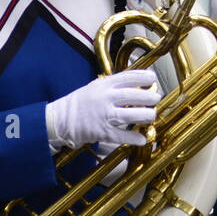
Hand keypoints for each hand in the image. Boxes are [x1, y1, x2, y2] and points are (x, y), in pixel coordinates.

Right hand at [46, 70, 160, 149]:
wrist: (60, 119)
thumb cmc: (79, 103)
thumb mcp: (95, 87)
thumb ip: (113, 85)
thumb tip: (135, 83)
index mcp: (104, 84)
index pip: (129, 77)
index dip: (144, 77)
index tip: (153, 79)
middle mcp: (106, 98)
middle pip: (134, 95)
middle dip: (150, 97)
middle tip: (157, 99)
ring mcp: (104, 115)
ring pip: (132, 114)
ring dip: (146, 115)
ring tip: (152, 116)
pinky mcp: (102, 131)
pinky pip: (122, 135)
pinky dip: (134, 138)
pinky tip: (142, 138)